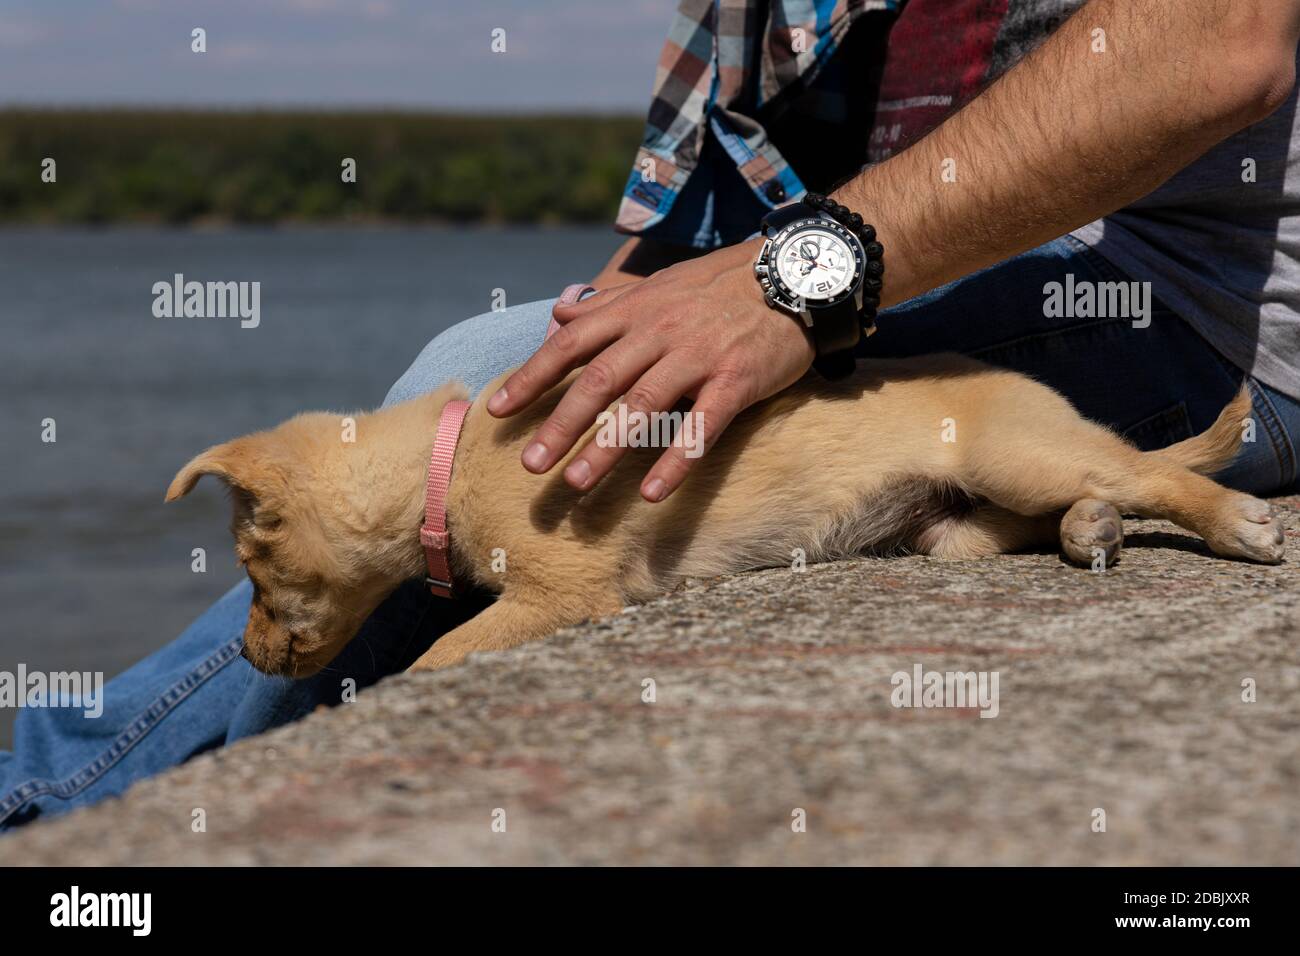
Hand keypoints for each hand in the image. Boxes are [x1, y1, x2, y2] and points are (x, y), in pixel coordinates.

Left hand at [485, 237, 815, 501]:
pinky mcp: (737, 381)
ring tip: (575, 483)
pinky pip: (702, 426)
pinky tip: (653, 493)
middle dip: (559, 424)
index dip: (531, 378)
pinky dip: (676, 460)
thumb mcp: (659, 285)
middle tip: (530, 465)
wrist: (795, 275)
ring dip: (606, 447)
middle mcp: (660, 331)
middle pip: (599, 380)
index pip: (571, 344)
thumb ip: (609, 303)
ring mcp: (698, 356)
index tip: (497, 412)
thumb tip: (558, 312)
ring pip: (644, 405)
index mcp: (636, 309)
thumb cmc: (721, 287)